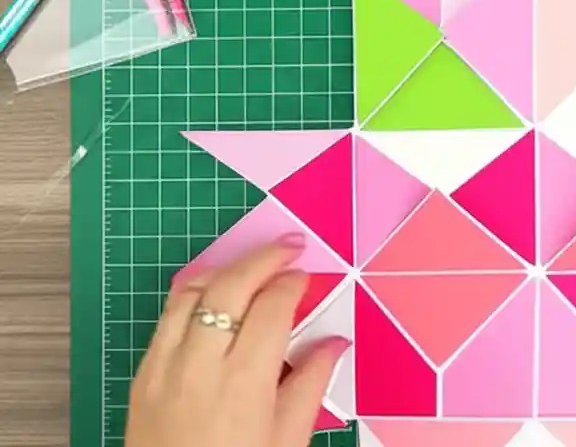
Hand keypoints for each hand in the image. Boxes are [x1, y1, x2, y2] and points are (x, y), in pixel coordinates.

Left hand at [126, 235, 348, 446]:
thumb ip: (310, 384)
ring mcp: (164, 369)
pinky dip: (191, 294)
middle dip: (263, 259)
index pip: (273, 307)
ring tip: (249, 265)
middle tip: (288, 248)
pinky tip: (209, 293)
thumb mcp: (286, 440)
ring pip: (192, 293)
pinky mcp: (141, 377)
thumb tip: (333, 343)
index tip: (307, 278)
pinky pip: (166, 318)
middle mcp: (201, 367)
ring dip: (225, 270)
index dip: (294, 284)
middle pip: (231, 286)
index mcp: (245, 383)